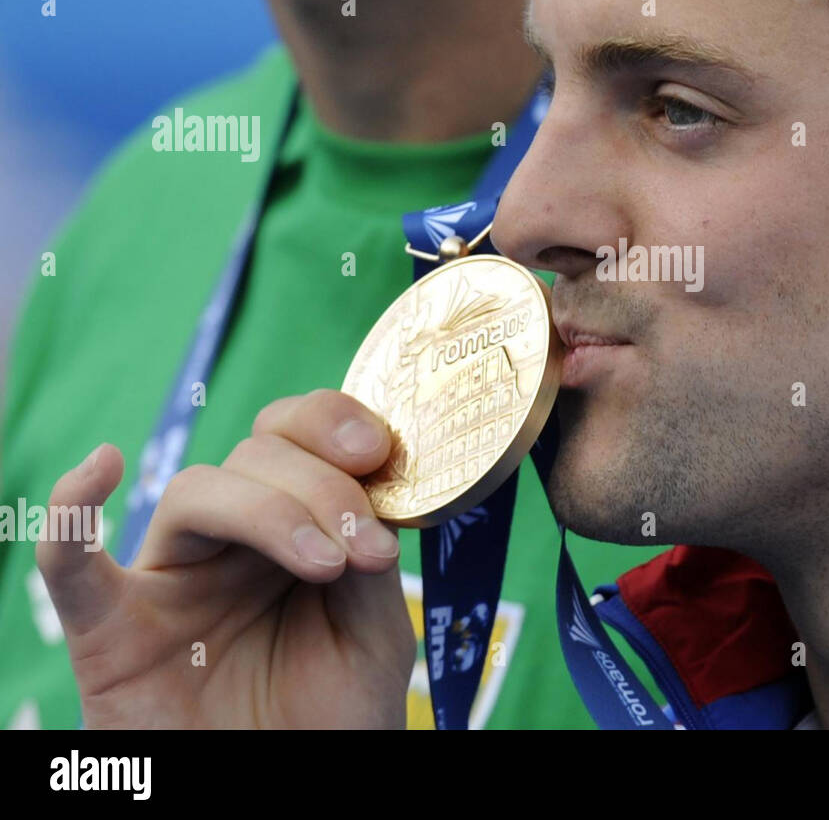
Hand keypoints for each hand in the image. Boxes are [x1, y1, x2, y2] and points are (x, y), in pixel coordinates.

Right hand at [36, 390, 415, 728]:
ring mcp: (168, 581)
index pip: (297, 435)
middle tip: (367, 547)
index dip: (334, 423)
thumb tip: (369, 491)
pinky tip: (99, 469)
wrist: (292, 787)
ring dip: (268, 510)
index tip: (380, 450)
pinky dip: (70, 517)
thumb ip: (368, 557)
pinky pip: (69, 567)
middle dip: (320, 486)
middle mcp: (229, 540)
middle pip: (255, 457)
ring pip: (195, 492)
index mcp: (294, 524)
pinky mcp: (111, 633)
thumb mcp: (373, 628)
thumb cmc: (331, 715)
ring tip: (326, 564)